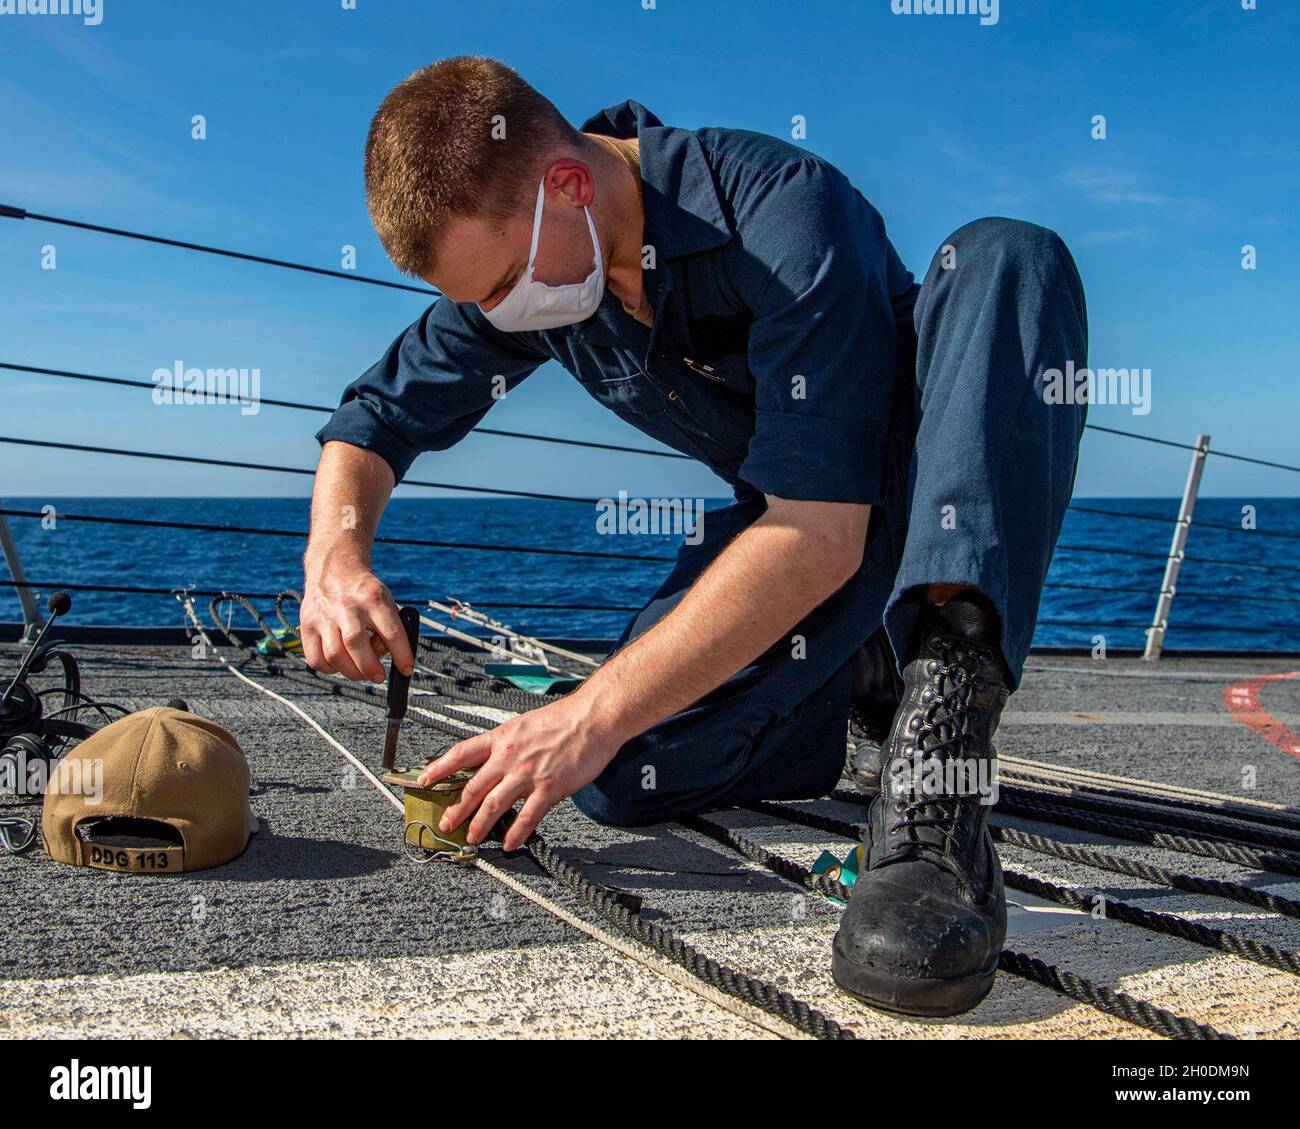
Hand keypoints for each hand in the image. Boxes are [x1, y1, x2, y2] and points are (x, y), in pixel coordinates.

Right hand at [298, 558, 413, 682]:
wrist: (335, 569)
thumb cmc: (365, 593)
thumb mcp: (386, 601)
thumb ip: (393, 629)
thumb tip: (398, 662)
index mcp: (373, 598)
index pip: (391, 631)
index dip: (401, 655)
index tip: (407, 669)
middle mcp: (347, 606)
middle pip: (356, 644)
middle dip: (370, 668)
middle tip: (379, 676)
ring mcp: (324, 615)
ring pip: (334, 654)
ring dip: (351, 672)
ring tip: (361, 671)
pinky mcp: (307, 625)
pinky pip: (315, 659)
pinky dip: (329, 670)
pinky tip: (340, 665)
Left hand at [419, 694, 621, 851]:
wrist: (593, 718)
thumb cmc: (564, 719)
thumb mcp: (524, 724)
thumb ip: (508, 744)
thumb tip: (494, 760)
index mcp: (501, 738)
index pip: (461, 753)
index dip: (439, 768)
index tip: (425, 780)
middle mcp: (509, 756)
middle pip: (473, 787)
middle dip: (456, 809)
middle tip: (446, 823)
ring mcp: (528, 774)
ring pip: (493, 806)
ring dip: (479, 826)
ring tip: (472, 838)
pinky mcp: (549, 788)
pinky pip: (526, 818)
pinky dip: (515, 834)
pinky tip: (509, 843)